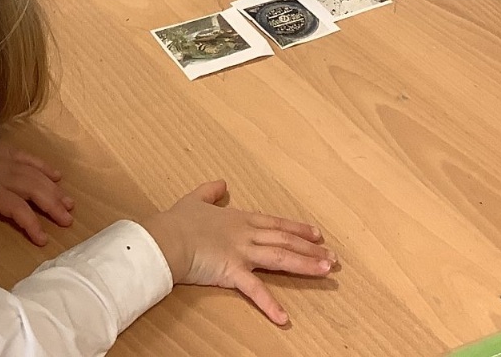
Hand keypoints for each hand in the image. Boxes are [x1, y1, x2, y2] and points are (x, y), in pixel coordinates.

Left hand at [0, 142, 73, 245]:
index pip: (18, 209)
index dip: (32, 224)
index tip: (44, 240)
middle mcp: (2, 173)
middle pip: (33, 190)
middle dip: (52, 205)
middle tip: (68, 220)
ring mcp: (4, 159)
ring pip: (34, 174)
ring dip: (53, 189)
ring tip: (69, 203)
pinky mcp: (2, 148)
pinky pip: (27, 157)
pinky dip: (43, 166)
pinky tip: (56, 175)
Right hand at [142, 181, 334, 325]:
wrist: (168, 238)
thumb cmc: (179, 221)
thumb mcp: (195, 199)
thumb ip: (210, 191)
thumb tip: (221, 182)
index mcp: (239, 219)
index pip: (275, 223)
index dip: (297, 228)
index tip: (317, 233)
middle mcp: (246, 234)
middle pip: (285, 240)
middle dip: (310, 248)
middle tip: (333, 257)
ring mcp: (242, 252)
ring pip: (280, 258)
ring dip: (305, 264)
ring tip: (326, 271)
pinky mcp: (232, 272)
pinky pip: (254, 290)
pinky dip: (269, 304)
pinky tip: (284, 317)